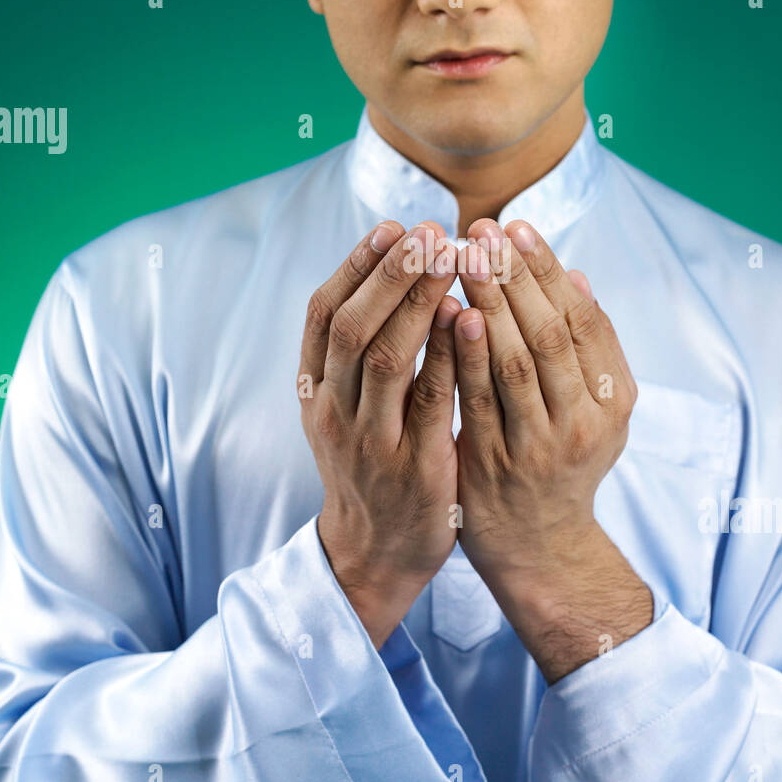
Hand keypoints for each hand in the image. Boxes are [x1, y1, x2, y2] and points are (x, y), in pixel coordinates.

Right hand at [298, 219, 459, 645]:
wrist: (374, 554)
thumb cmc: (370, 465)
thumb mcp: (342, 409)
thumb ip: (354, 353)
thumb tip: (384, 272)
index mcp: (313, 391)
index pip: (322, 314)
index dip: (355, 267)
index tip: (392, 227)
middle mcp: (333, 412)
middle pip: (352, 328)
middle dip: (389, 274)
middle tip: (427, 231)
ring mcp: (370, 441)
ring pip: (385, 359)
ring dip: (417, 304)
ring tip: (450, 259)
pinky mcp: (412, 467)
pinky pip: (429, 402)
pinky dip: (446, 357)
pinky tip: (469, 320)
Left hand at [451, 218, 637, 589]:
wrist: (540, 548)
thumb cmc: (563, 461)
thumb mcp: (596, 409)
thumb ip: (589, 347)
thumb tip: (577, 276)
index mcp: (611, 399)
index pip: (580, 319)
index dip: (547, 270)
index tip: (517, 228)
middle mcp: (581, 422)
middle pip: (548, 334)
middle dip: (515, 276)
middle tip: (483, 228)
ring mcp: (538, 446)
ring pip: (515, 362)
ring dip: (488, 304)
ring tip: (464, 255)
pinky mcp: (493, 464)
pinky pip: (476, 400)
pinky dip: (463, 354)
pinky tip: (448, 313)